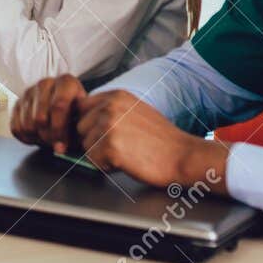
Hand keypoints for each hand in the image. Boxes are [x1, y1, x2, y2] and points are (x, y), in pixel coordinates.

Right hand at [10, 73, 89, 151]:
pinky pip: (16, 128)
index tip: (63, 144)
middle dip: (48, 137)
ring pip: (27, 124)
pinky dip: (27, 138)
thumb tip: (59, 147)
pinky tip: (39, 136)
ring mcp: (29, 92)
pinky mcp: (17, 103)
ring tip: (50, 139)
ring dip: (38, 138)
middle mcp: (46, 83)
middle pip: (40, 118)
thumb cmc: (78, 114)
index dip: (60, 129)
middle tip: (57, 144)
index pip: (58, 106)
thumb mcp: (84, 118)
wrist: (66, 108)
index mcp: (66, 82)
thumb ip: (76, 131)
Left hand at [74, 90, 229, 190]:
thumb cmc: (161, 140)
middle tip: (121, 146)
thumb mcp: (134, 111)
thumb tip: (82, 119)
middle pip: (79, 127)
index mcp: (115, 95)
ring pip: (84, 145)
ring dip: (99, 154)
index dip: (89, 124)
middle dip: (93, 141)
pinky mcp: (109, 145)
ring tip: (125, 153)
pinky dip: (106, 167)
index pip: (82, 107)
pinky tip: (126, 162)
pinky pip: (92, 161)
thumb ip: (109, 110)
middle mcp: (108, 105)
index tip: (104, 134)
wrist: (183, 156)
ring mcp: (108, 124)